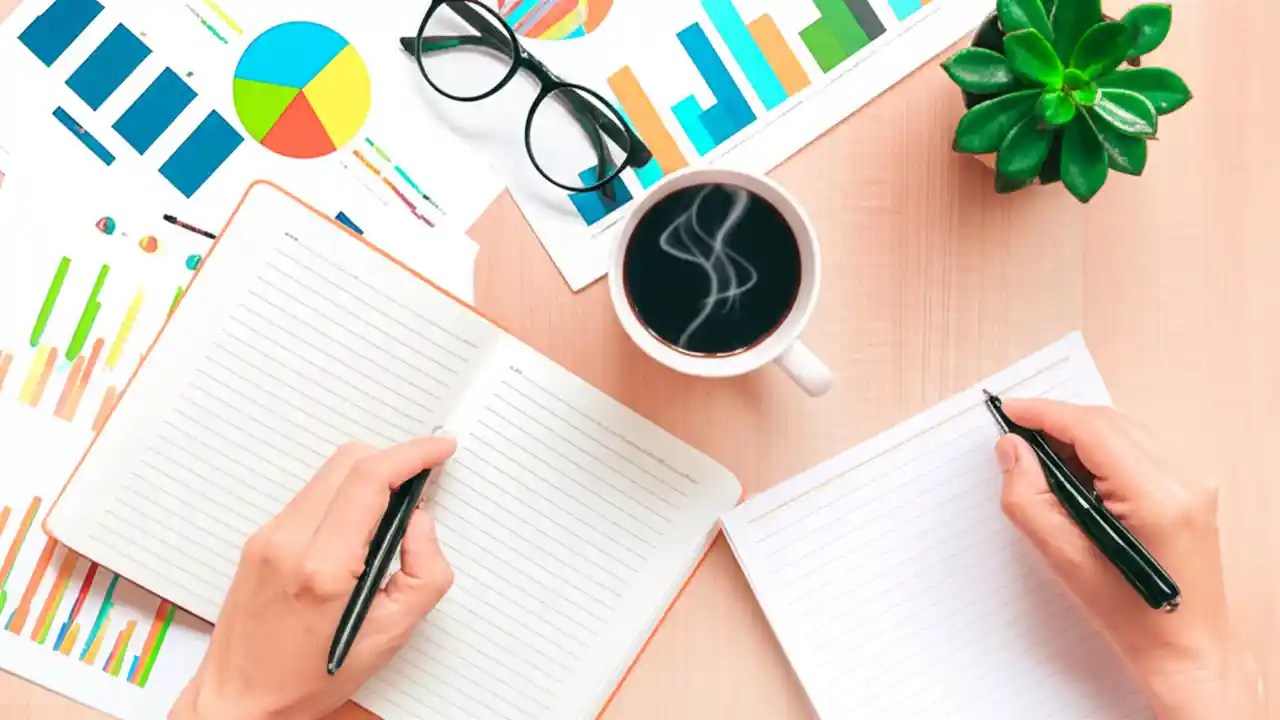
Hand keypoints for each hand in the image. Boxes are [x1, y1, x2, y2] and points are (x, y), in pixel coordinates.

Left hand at [170, 438, 456, 719]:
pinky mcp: (259, 539)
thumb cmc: (313, 677)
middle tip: (419, 489)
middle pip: (349, 461)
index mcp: (323, 567)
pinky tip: (354, 538)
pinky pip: (311, 497)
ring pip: (329, 475)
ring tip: (386, 524)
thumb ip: (424, 572)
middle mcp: (288, 541)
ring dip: (366, 481)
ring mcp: (267, 537)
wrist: (242, 699)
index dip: (413, 455)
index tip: (439, 450)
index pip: (371, 479)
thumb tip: (420, 521)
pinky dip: (342, 500)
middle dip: (392, 462)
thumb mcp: (390, 635)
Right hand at [994, 400, 1263, 718]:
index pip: (1092, 428)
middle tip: (1016, 438)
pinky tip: (1077, 474)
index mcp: (1155, 496)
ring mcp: (1193, 482)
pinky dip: (1101, 452)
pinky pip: (1138, 449)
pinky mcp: (1191, 488)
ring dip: (1079, 436)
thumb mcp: (1064, 559)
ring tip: (1042, 460)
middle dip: (1058, 423)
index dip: (1045, 413)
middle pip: (1108, 423)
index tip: (1009, 411)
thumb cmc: (1130, 616)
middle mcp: (1182, 479)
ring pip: (1123, 431)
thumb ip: (1029, 497)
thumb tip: (1013, 449)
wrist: (1185, 648)